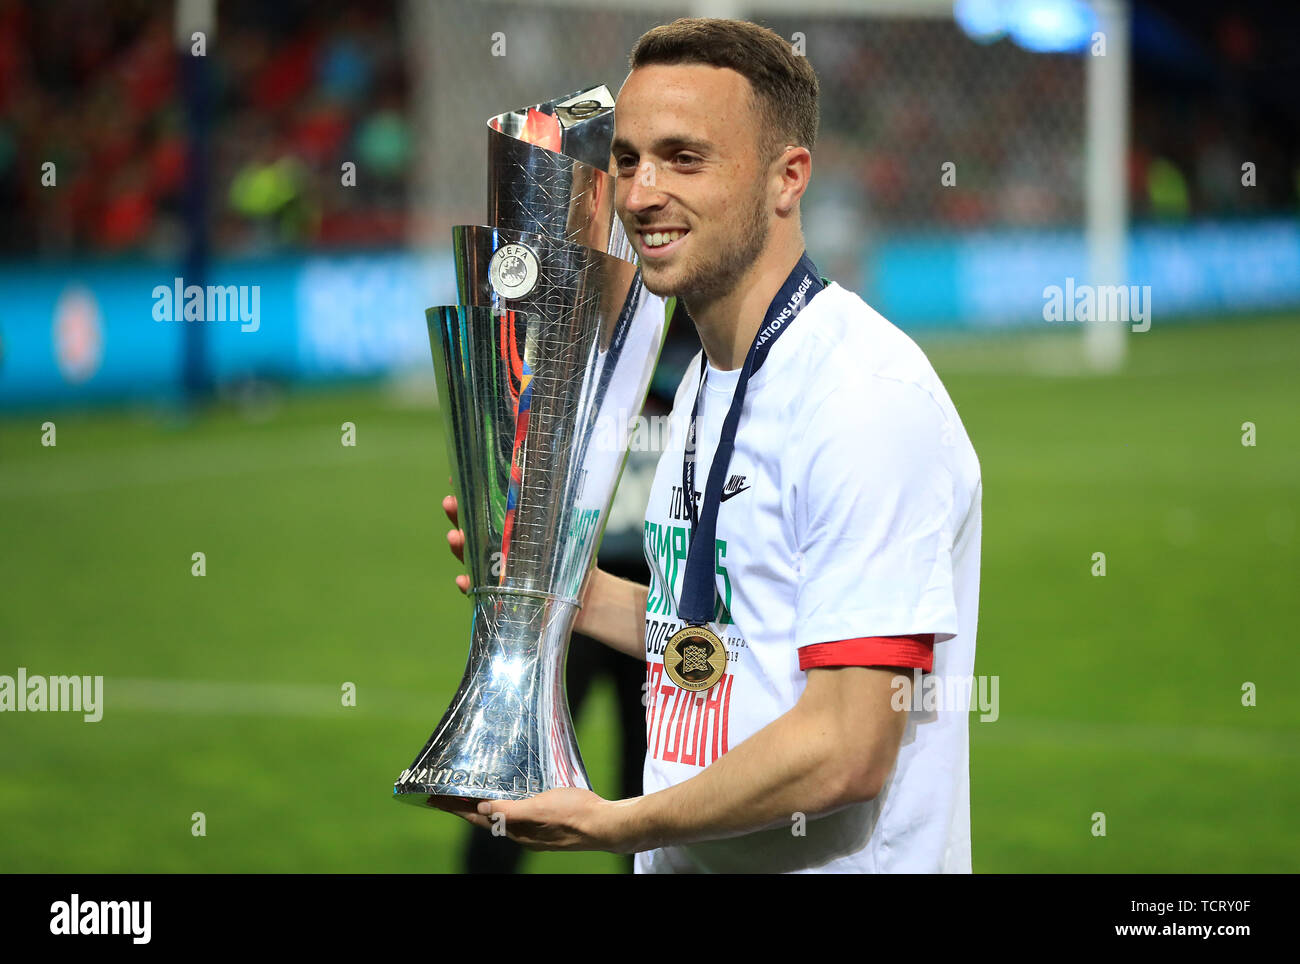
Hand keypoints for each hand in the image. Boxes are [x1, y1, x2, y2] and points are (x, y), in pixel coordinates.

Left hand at [432, 788, 638, 852]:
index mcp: (517, 829)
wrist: (605, 825)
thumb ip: (510, 811)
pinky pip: (518, 814)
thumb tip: (482, 809)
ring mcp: (535, 829)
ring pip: (501, 817)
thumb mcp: (540, 808)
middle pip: (486, 819)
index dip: (456, 809)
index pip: (478, 818)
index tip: (434, 799)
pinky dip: (505, 805)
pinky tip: (510, 796)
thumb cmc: (574, 814)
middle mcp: (522, 832)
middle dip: (465, 807)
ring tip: (471, 794)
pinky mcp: (548, 822)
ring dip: (484, 806)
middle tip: (446, 794)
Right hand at [444, 478, 603, 613]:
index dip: (469, 497)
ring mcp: (499, 574)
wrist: (589, 594)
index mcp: (513, 530)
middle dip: (457, 517)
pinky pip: (480, 593)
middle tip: (449, 503)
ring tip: (454, 537)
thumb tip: (543, 473)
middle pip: (472, 531)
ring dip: (460, 548)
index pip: (486, 510)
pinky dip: (469, 586)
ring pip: (472, 559)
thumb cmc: (576, 557)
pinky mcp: (502, 599)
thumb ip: (552, 508)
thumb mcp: (566, 527)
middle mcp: (501, 550)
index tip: (453, 480)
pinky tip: (463, 580)